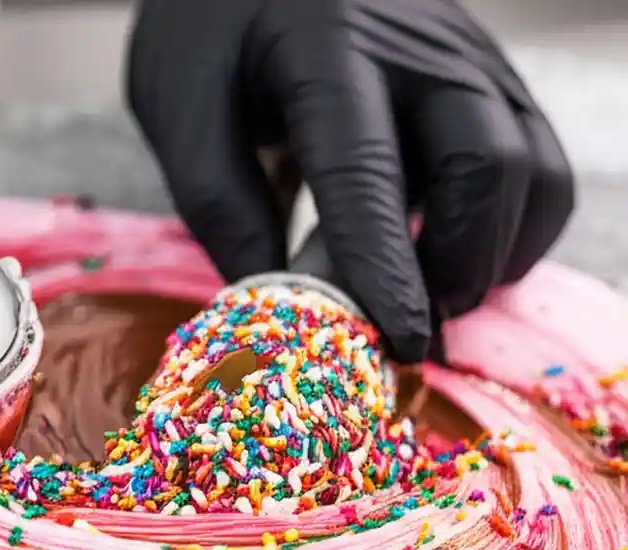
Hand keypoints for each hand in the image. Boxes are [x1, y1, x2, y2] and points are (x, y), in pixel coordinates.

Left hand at [127, 0, 574, 362]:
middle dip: (454, 265)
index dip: (386, 265)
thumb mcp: (181, 112)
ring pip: (530, 169)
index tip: (399, 340)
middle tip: (406, 329)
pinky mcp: (487, 76)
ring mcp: (466, 56)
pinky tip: (453, 257)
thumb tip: (280, 309)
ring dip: (490, 252)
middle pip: (485, 166)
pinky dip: (512, 227)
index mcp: (326, 46)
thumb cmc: (210, 41)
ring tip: (428, 299)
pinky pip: (537, 160)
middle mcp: (418, 44)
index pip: (367, 169)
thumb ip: (223, 205)